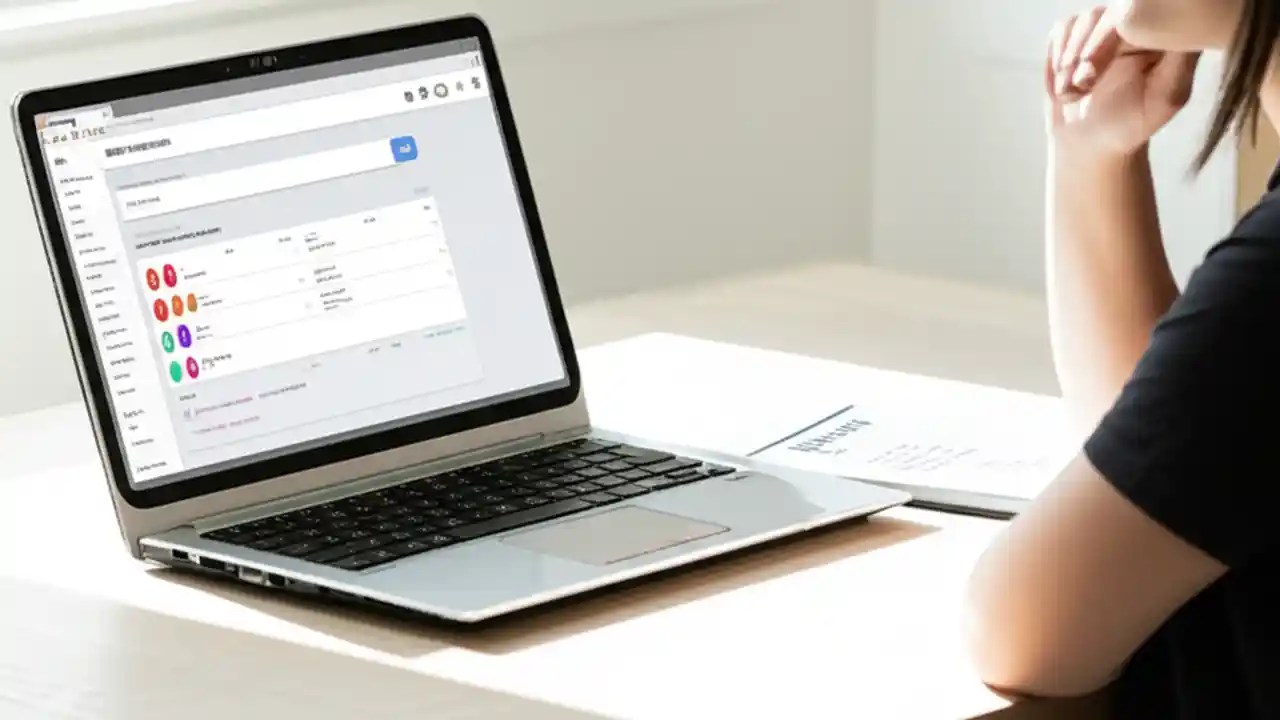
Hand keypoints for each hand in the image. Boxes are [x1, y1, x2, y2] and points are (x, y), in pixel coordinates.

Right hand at [1046, 6, 1199, 161]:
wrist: (1092, 140)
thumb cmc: (1132, 123)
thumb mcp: (1166, 97)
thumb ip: (1180, 59)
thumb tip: (1184, 25)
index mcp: (1163, 32)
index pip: (1140, 16)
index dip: (1112, 37)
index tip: (1094, 72)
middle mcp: (1134, 22)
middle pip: (1107, 15)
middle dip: (1086, 52)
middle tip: (1080, 86)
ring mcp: (1103, 25)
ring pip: (1082, 21)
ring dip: (1069, 59)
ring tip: (1069, 93)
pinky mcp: (1075, 32)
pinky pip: (1062, 29)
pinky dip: (1057, 56)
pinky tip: (1062, 83)